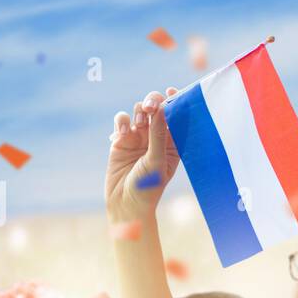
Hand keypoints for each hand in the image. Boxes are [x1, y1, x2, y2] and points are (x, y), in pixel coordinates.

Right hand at [105, 87, 182, 226]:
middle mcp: (157, 137)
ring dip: (138, 111)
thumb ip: (158, 134)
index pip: (176, 116)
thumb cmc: (148, 188)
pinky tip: (121, 134)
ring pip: (139, 110)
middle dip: (154, 102)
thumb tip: (161, 108)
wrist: (125, 204)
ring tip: (138, 122)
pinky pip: (122, 120)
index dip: (175, 101)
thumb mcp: (156, 160)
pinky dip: (122, 121)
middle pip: (157, 108)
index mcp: (173, 142)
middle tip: (150, 107)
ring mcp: (139, 136)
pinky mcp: (121, 139)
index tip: (171, 92)